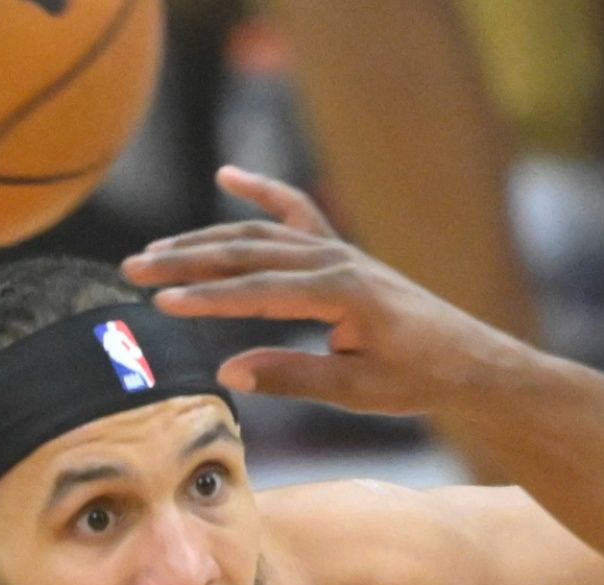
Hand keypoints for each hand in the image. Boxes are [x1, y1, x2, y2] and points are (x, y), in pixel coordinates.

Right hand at [124, 167, 524, 415]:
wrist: (470, 360)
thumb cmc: (418, 380)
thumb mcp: (356, 390)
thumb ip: (292, 376)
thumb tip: (227, 371)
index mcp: (343, 293)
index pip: (260, 292)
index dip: (208, 298)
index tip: (162, 302)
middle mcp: (338, 260)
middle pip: (249, 253)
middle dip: (188, 260)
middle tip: (133, 269)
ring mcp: (340, 250)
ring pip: (261, 235)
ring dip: (206, 239)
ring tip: (156, 250)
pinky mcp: (343, 253)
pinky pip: (297, 215)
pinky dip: (263, 194)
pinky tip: (229, 176)